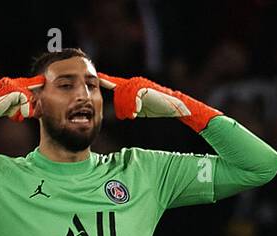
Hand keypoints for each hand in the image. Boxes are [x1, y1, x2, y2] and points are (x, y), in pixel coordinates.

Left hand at [98, 73, 220, 131]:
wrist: (178, 106)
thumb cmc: (162, 108)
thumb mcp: (143, 109)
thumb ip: (132, 108)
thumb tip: (123, 114)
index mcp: (135, 86)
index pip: (118, 83)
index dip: (108, 80)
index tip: (98, 78)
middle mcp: (136, 82)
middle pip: (120, 93)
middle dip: (121, 106)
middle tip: (130, 115)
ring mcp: (141, 84)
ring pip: (125, 96)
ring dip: (128, 109)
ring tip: (134, 116)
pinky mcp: (145, 88)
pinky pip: (133, 98)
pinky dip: (133, 107)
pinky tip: (136, 114)